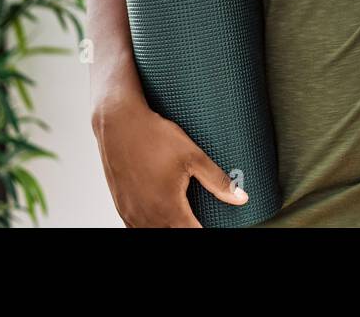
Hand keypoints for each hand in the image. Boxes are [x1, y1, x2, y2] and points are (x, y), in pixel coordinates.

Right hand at [92, 96, 248, 226]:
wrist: (118, 123)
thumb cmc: (155, 136)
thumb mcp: (193, 155)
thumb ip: (217, 181)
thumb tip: (241, 199)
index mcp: (168, 208)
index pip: (192, 233)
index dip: (205, 231)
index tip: (214, 226)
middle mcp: (147, 216)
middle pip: (171, 235)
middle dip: (187, 229)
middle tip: (200, 219)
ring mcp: (131, 212)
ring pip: (152, 233)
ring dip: (168, 229)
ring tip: (182, 219)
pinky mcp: (121, 205)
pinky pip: (135, 227)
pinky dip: (150, 226)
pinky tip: (159, 218)